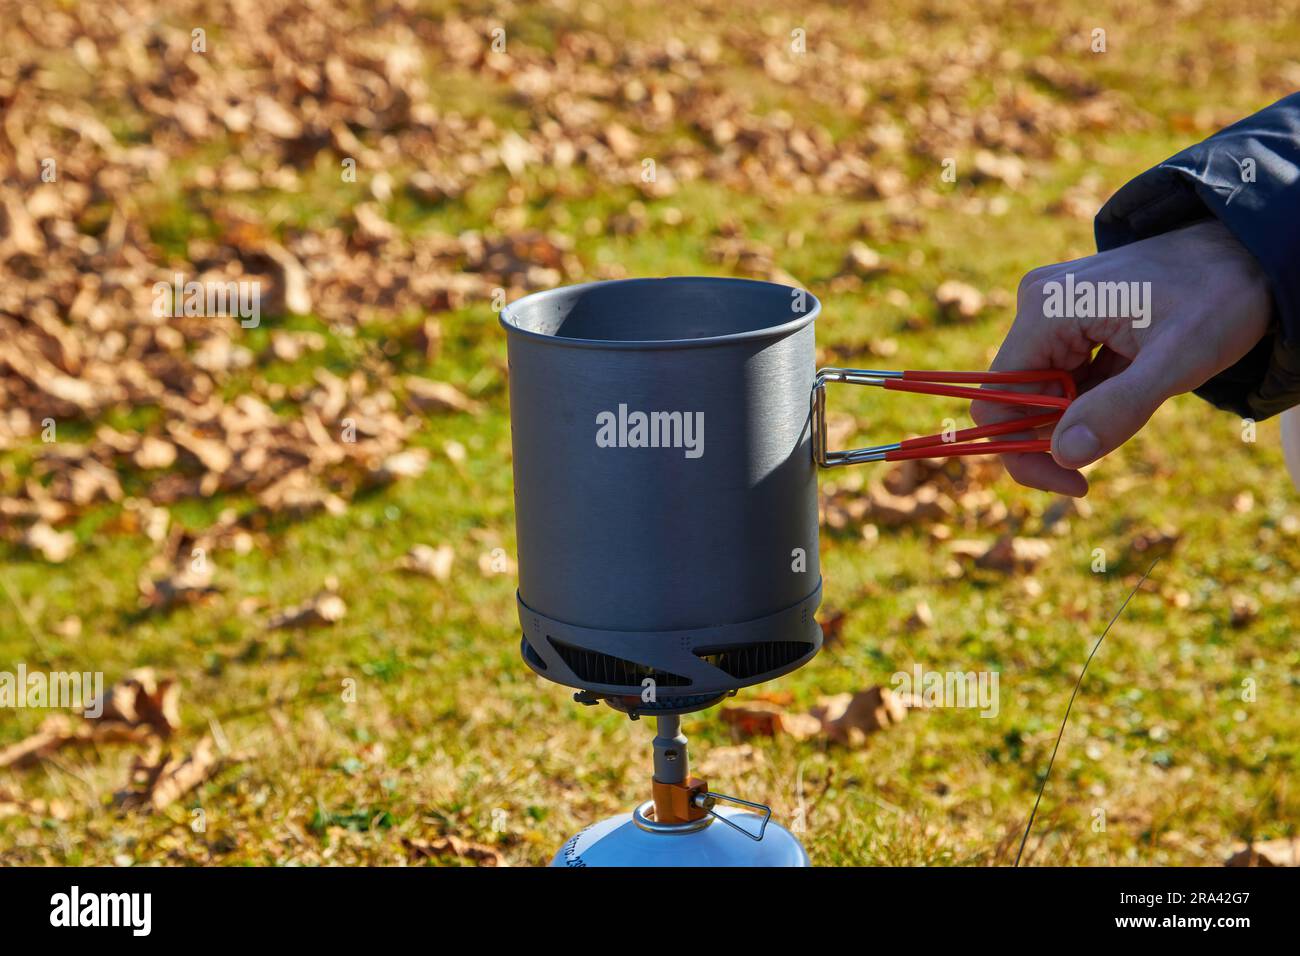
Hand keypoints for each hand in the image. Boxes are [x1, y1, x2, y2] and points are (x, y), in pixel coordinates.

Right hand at [971, 218, 1272, 495]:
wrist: (1251, 252)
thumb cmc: (1221, 297)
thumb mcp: (1178, 360)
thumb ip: (1118, 409)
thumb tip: (1061, 456)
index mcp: (1045, 311)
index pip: (996, 402)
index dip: (1022, 451)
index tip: (1072, 480)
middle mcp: (1037, 307)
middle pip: (1016, 400)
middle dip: (1058, 436)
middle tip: (1113, 451)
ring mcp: (1053, 312)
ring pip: (1042, 393)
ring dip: (1080, 417)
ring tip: (1139, 403)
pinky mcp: (1072, 320)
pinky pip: (1064, 377)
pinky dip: (1092, 399)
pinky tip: (1135, 386)